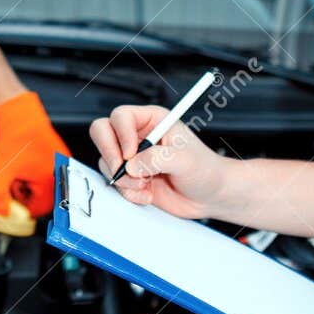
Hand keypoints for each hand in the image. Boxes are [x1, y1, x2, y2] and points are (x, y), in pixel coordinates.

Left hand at [0, 90, 70, 216]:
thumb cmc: (13, 140)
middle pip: (43, 199)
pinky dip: (34, 173)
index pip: (39, 210)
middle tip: (14, 182)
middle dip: (26, 194)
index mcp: (51, 181)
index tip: (12, 196)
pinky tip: (25, 163)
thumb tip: (4, 212)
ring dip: (29, 184)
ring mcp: (63, 164)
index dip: (22, 206)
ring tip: (19, 171)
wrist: (20, 115)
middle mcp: (62, 174)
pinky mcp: (59, 156)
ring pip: (45, 187)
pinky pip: (48, 174)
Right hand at [87, 104, 231, 219]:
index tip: (131, 154)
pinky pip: (114, 183)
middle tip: (123, 170)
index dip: (121, 134)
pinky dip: (127, 192)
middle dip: (110, 154)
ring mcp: (132, 158)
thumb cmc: (205, 170)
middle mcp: (138, 136)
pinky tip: (147, 195)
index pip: (121, 116)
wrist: (210, 196)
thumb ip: (156, 159)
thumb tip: (131, 166)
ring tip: (146, 185)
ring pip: (106, 161)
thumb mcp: (185, 160)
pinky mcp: (131, 178)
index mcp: (152, 120)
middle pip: (102, 132)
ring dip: (123, 178)